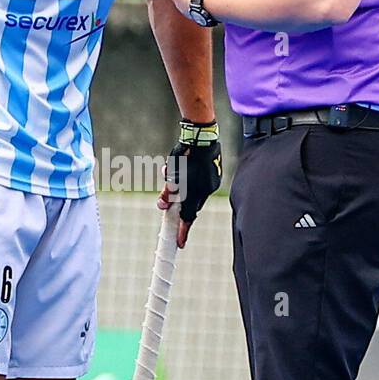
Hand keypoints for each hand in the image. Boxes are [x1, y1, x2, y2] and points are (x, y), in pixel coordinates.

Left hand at [159, 123, 221, 248]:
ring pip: (195, 194)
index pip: (188, 216)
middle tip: (168, 200)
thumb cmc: (183, 155)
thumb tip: (162, 206)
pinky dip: (193, 181)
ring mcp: (213, 183)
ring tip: (171, 171)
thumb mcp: (170, 174)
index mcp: (194, 192)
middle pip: (191, 206)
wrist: (201, 136)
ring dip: (183, 188)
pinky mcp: (215, 176)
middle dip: (179, 204)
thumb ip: (167, 192)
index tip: (180, 243)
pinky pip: (202, 184)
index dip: (183, 231)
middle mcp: (206, 191)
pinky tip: (185, 166)